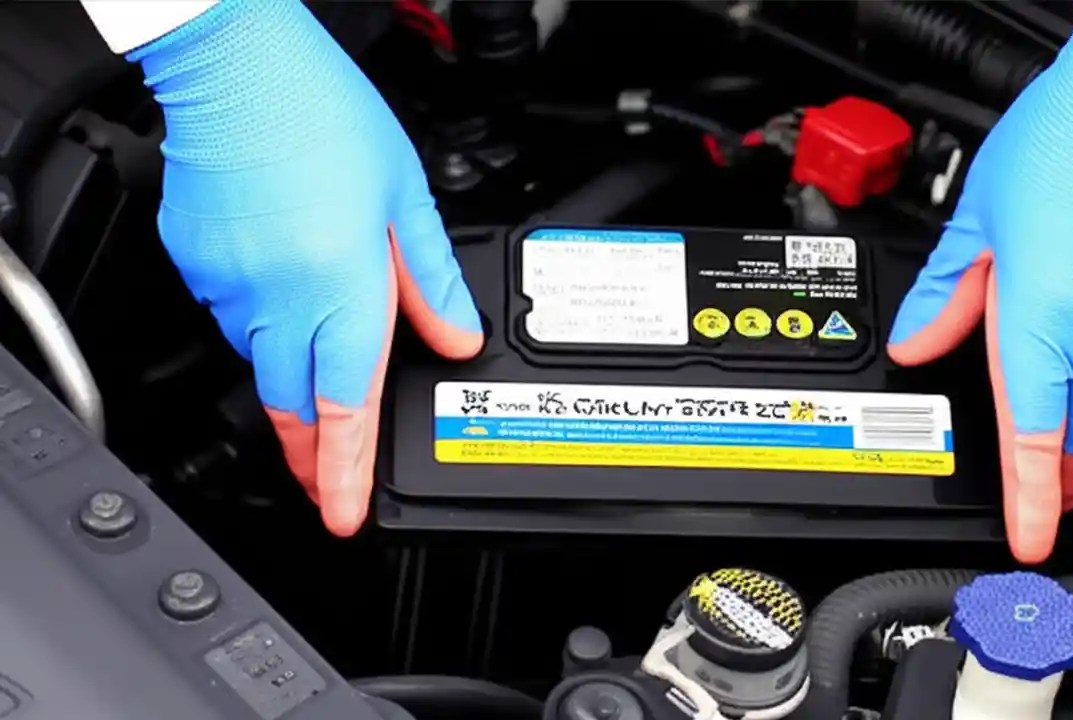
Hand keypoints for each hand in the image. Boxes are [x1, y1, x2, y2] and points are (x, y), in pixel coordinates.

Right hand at [130, 0, 482, 534]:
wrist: (235, 64)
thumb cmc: (322, 114)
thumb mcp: (406, 198)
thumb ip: (432, 280)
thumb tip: (458, 336)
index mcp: (340, 284)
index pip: (346, 403)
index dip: (348, 472)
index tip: (346, 516)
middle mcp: (278, 296)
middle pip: (293, 404)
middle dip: (315, 453)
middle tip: (331, 482)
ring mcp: (230, 283)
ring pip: (263, 360)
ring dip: (294, 377)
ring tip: (323, 360)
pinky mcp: (198, 264)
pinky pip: (234, 316)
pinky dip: (264, 319)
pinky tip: (288, 287)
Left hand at [887, 4, 1072, 562]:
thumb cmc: (1057, 142)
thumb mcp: (976, 221)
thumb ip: (945, 295)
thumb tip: (915, 340)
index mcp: (1043, 320)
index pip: (1033, 436)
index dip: (1030, 501)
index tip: (1030, 542)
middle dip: (1059, 463)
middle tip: (1042, 483)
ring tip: (1052, 344)